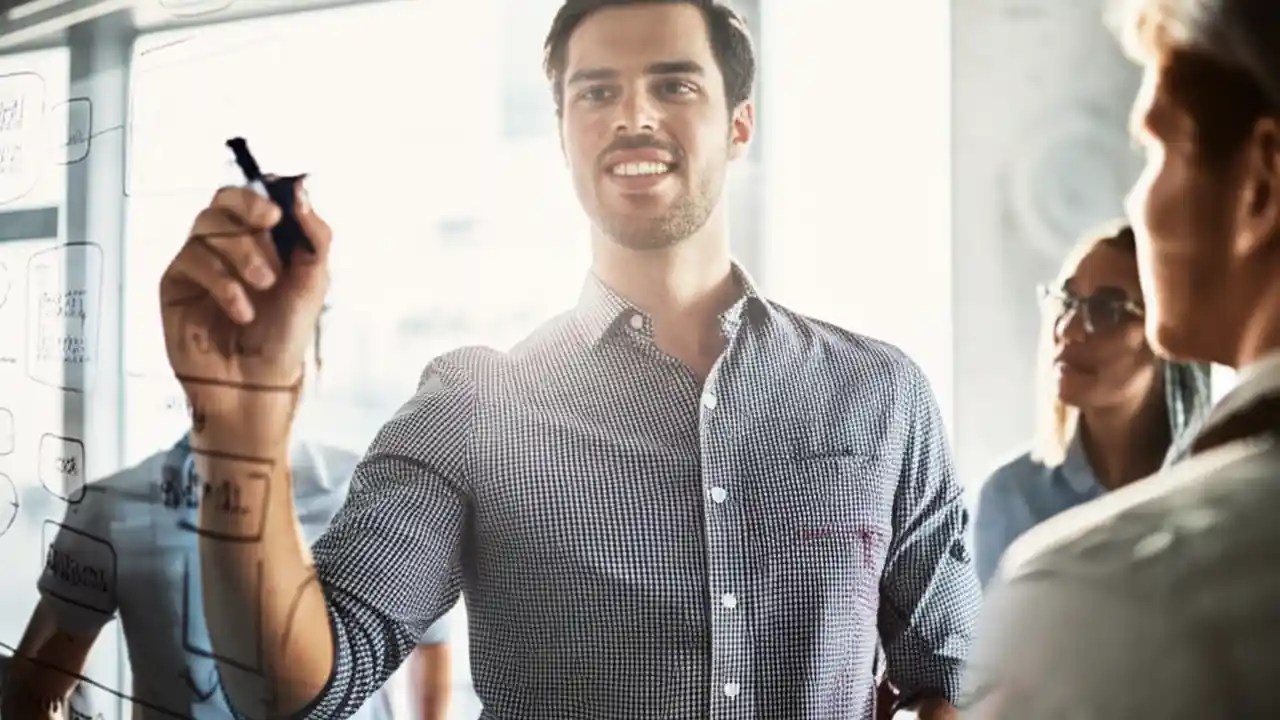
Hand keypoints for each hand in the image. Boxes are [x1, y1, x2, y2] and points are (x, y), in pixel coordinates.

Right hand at [159, 180, 330, 455]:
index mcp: (263, 241)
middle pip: (223, 201)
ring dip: (241, 252)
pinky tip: (241, 309)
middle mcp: (228, 247)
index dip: (261, 194)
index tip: (277, 211)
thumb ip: (314, 236)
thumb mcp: (314, 283)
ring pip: (206, 227)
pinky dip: (222, 283)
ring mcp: (200, 264)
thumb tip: (301, 189)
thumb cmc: (284, 336)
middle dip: (248, 213)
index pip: (252, 197)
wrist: (258, 384)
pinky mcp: (176, 285)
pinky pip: (191, 261)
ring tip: (263, 285)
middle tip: (270, 229)